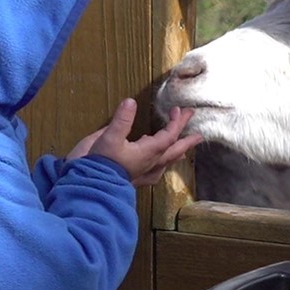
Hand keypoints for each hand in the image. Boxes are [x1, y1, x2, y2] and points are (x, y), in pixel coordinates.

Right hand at [84, 98, 202, 185]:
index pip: (169, 136)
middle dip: (186, 139)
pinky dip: (159, 167)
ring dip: (175, 154)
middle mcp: (150, 163)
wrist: (91, 187)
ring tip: (184, 152)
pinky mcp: (134, 179)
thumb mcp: (109, 138)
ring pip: (165, 163)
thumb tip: (131, 102)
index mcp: (148, 152)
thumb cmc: (101, 163)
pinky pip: (153, 173)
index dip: (176, 123)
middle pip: (173, 150)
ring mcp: (143, 173)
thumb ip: (121, 120)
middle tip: (199, 134)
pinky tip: (157, 169)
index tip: (180, 110)